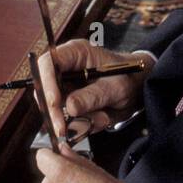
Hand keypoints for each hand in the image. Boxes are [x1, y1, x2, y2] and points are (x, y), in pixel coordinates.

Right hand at [36, 39, 153, 137]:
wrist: (138, 87)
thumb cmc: (129, 78)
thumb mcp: (116, 87)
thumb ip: (94, 96)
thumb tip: (69, 107)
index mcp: (76, 53)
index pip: (48, 63)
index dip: (46, 83)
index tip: (54, 104)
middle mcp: (66, 67)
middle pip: (44, 88)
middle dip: (55, 111)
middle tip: (63, 129)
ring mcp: (65, 85)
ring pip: (54, 107)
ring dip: (74, 120)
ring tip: (103, 118)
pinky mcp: (68, 101)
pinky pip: (65, 117)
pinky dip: (81, 124)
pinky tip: (102, 118)